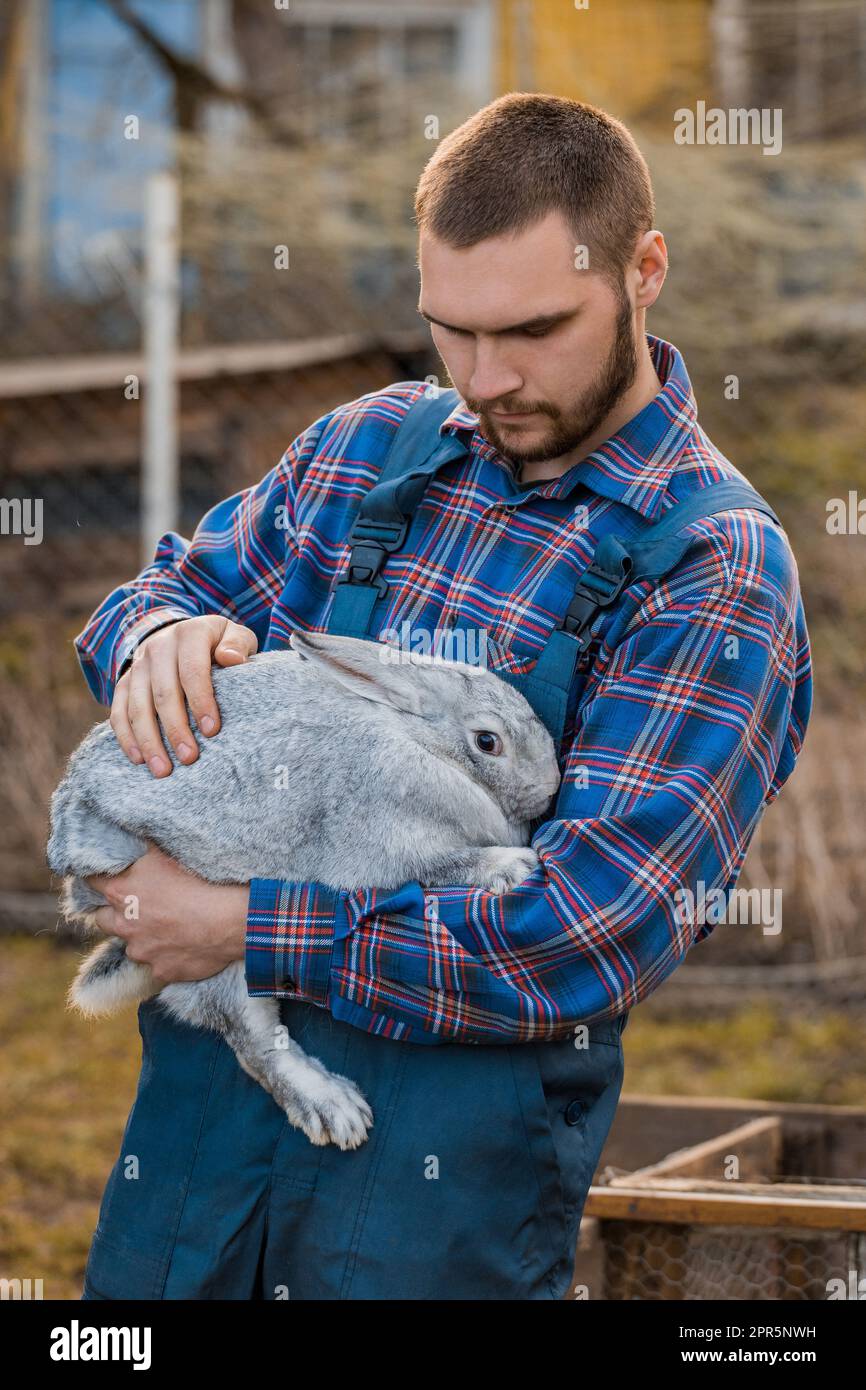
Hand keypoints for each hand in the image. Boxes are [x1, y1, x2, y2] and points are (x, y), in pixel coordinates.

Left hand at [86, 844, 249, 987]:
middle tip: (136, 907)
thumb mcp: (166, 855)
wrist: (230, 920)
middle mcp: (125, 924)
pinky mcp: (161, 971)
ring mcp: (142, 951)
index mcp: (122, 892)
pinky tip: (184, 946)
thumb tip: (129, 832)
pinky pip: (158, 965)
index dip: (97, 878)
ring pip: (131, 945)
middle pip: (102, 919)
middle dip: (114, 913)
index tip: (106, 876)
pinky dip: (166, 957)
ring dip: (142, 937)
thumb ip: (142, 849)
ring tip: (167, 928)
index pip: (91, 882)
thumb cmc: (199, 882)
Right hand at [112, 615, 257, 775]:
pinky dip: (126, 737)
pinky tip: (139, 759)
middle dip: (176, 728)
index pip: (192, 670)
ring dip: (149, 740)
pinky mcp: (124, 682)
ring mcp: (138, 665)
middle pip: (163, 693)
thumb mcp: (235, 635)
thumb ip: (237, 644)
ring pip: (138, 706)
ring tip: (163, 770)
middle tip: (189, 758)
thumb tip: (232, 659)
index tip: (212, 730)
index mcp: (189, 634)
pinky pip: (119, 711)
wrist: (182, 636)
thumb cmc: (218, 644)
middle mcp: (158, 647)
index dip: (201, 701)